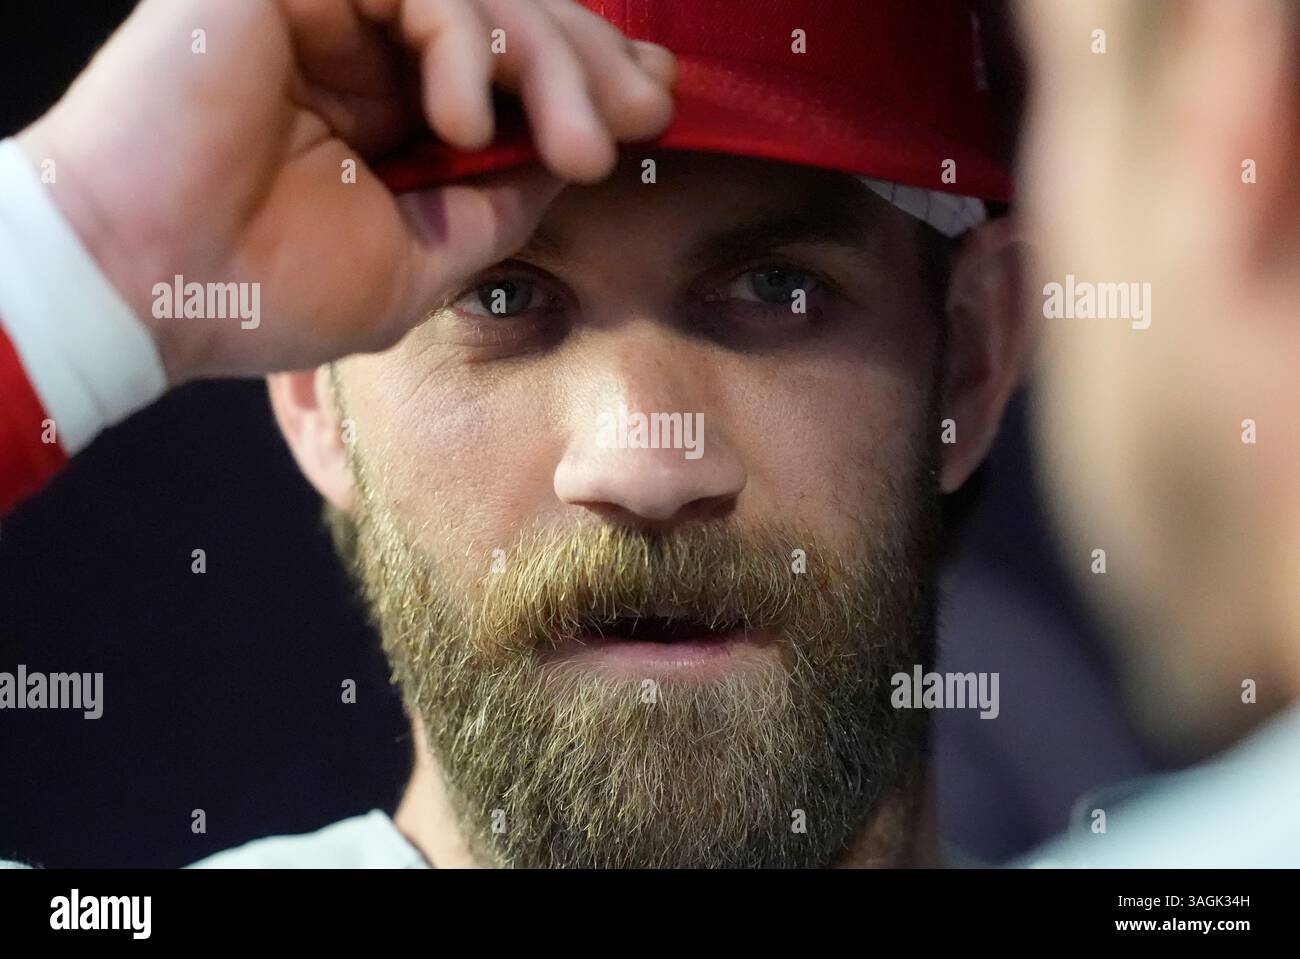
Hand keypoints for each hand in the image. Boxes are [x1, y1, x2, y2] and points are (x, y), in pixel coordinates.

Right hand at [17, 0, 675, 382]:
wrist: (146, 288)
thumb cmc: (265, 290)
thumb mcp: (423, 258)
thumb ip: (498, 201)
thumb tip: (576, 156)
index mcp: (392, 107)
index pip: (510, 64)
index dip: (588, 74)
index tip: (655, 108)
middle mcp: (366, 47)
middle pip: (513, 15)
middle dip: (592, 63)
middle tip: (645, 119)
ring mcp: (329, 7)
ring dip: (551, 62)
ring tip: (580, 147)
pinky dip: (464, 45)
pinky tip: (466, 122)